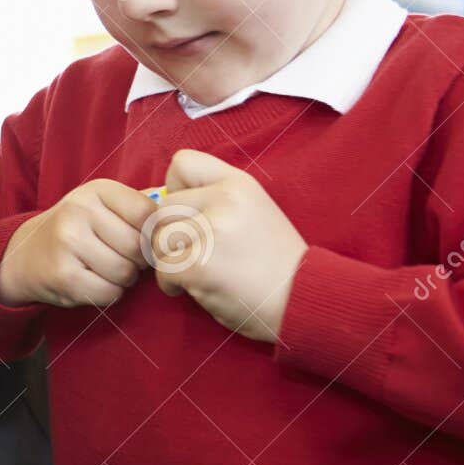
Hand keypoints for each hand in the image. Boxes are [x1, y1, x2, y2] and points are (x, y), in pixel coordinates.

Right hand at [0, 180, 156, 306]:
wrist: (26, 254)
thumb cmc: (79, 230)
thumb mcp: (103, 207)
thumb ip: (139, 210)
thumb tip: (183, 224)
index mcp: (97, 190)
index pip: (148, 215)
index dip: (151, 235)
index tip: (139, 240)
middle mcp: (79, 210)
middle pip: (138, 247)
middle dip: (137, 261)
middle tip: (120, 258)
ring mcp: (68, 241)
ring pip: (125, 272)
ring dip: (122, 279)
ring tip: (104, 270)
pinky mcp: (63, 274)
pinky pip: (109, 292)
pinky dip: (108, 294)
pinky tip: (92, 282)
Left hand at [147, 150, 306, 342]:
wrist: (305, 301)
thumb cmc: (275, 263)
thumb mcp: (254, 212)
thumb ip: (214, 199)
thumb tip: (160, 197)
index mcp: (239, 184)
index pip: (182, 163)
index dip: (175, 189)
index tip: (190, 214)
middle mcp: (224, 200)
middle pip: (162, 208)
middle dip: (168, 234)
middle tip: (190, 254)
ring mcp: (211, 232)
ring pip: (158, 239)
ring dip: (169, 261)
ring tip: (198, 271)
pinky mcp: (199, 265)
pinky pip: (163, 270)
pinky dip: (172, 284)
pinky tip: (198, 288)